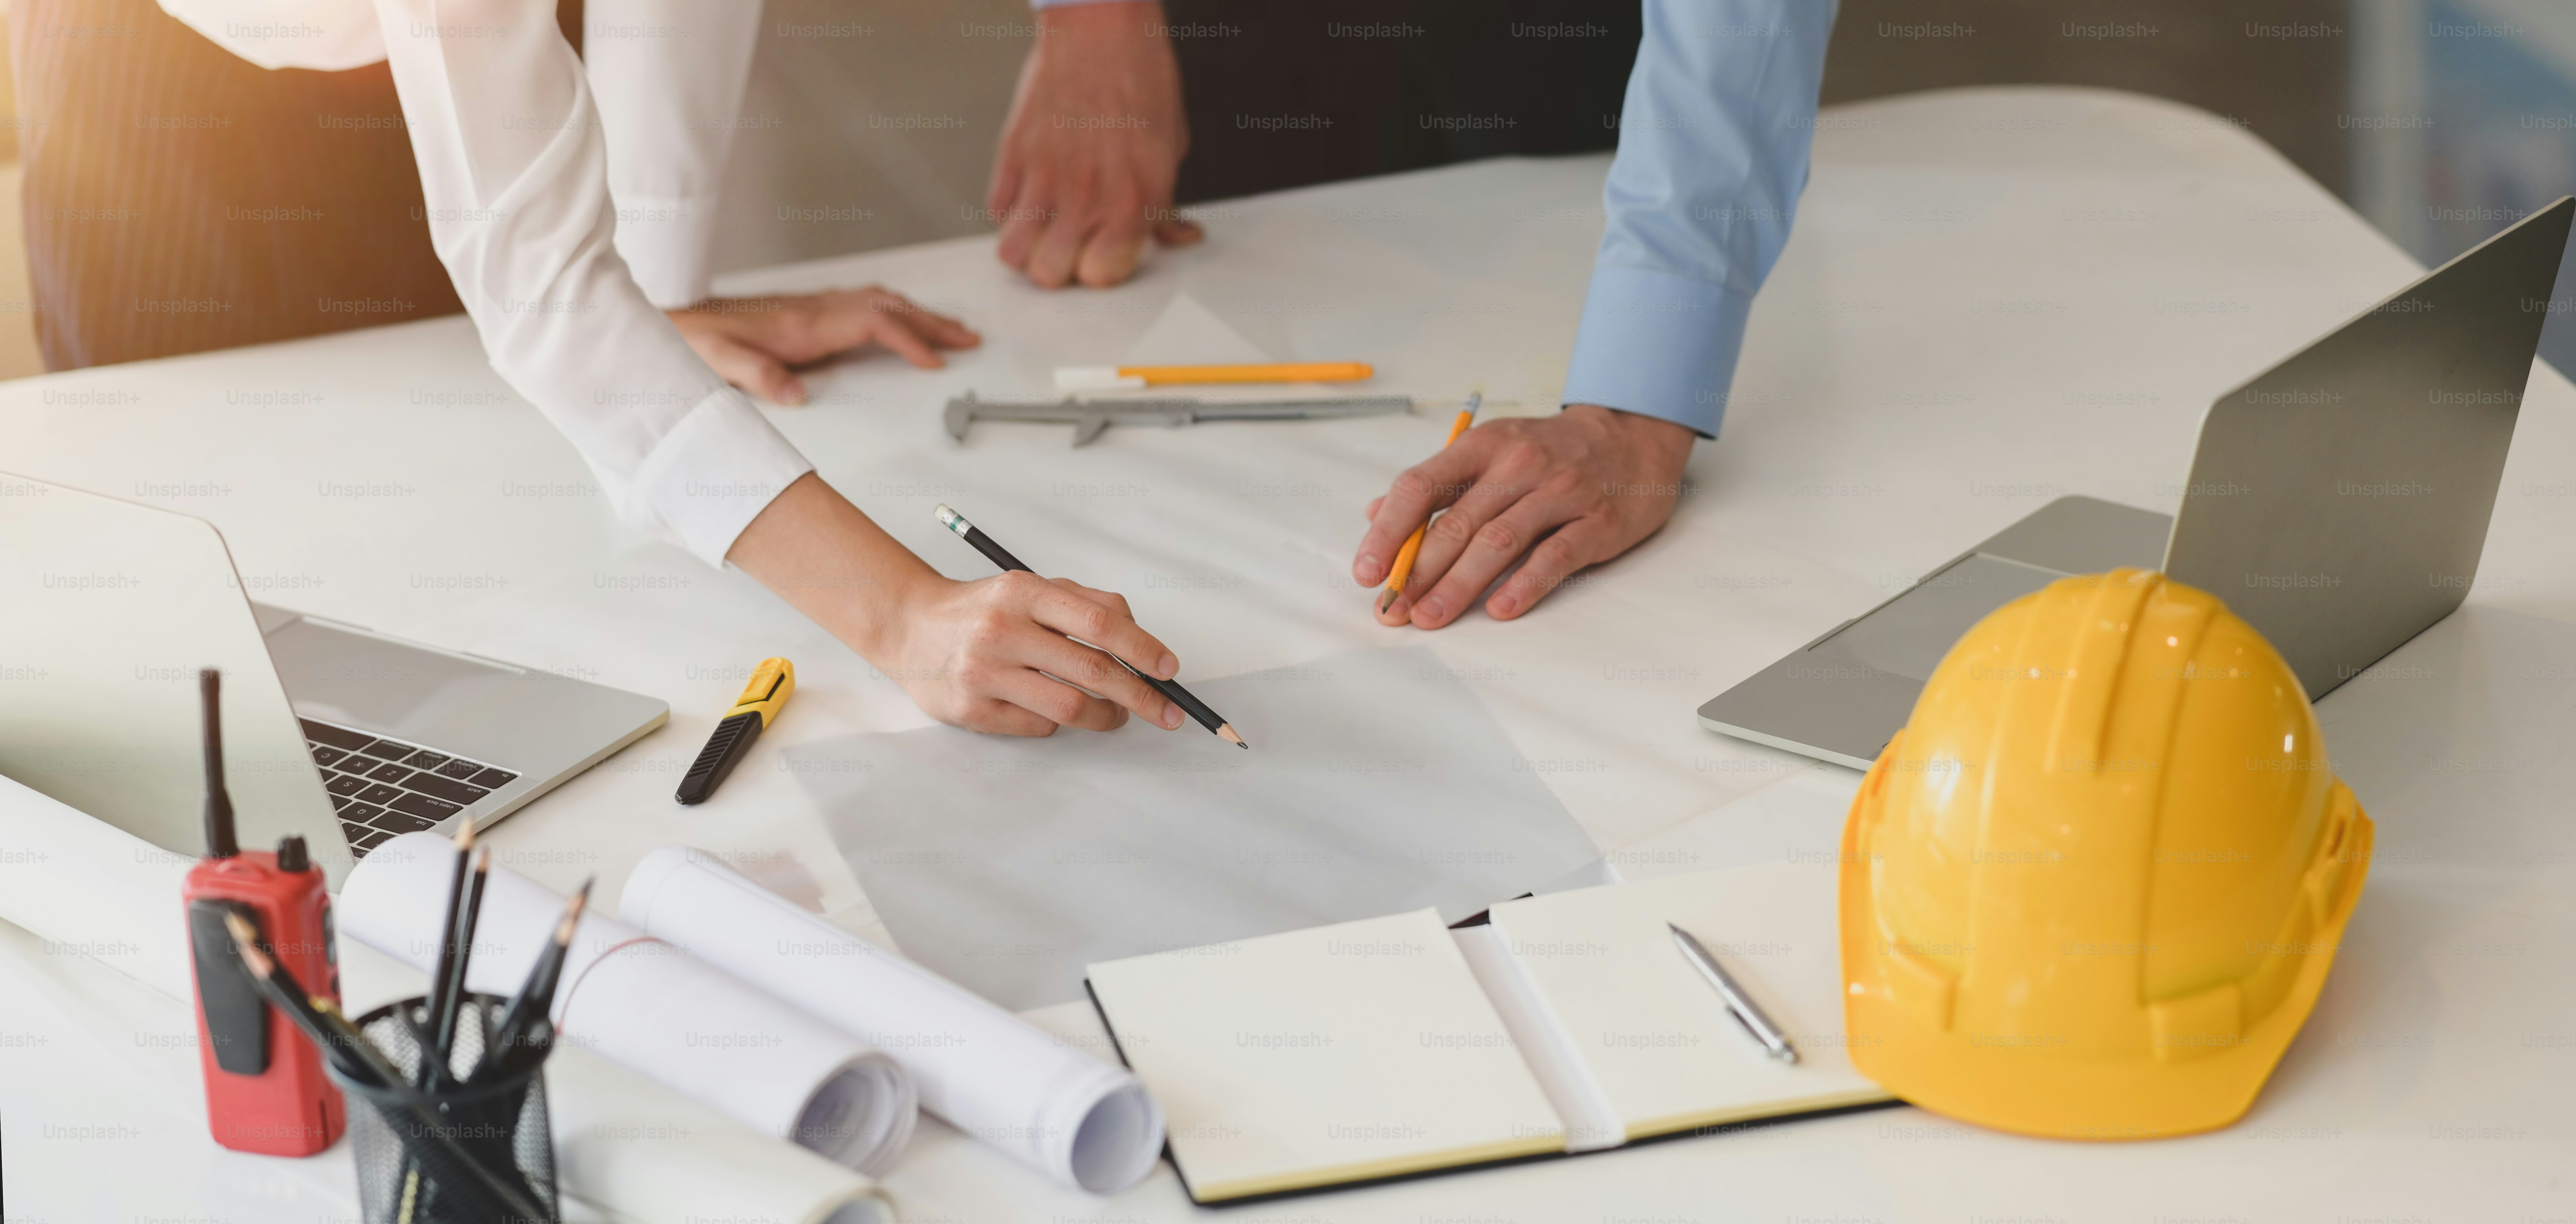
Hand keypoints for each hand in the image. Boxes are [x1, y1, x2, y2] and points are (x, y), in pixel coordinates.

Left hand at [668, 288, 978, 404]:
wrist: (675, 322)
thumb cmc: (697, 342)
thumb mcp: (719, 361)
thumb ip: (756, 375)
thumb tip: (794, 394)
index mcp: (802, 324)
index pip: (871, 322)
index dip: (908, 339)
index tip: (934, 361)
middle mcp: (814, 310)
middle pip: (887, 307)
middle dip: (933, 322)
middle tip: (969, 339)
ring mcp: (814, 308)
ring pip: (880, 302)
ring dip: (920, 314)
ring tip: (953, 330)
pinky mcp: (809, 312)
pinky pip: (866, 304)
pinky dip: (896, 311)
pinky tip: (904, 319)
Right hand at [880, 572, 1187, 736]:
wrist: (910, 627)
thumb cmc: (985, 609)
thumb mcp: (1033, 588)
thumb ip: (1088, 604)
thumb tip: (1143, 641)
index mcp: (1024, 593)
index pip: (1100, 622)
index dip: (1143, 649)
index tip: (1169, 670)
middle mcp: (1002, 630)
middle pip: (1093, 671)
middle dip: (1142, 696)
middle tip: (1167, 712)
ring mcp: (984, 673)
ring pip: (1070, 708)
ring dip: (1106, 717)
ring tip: (1117, 715)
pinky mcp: (971, 710)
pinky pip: (1038, 727)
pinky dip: (1058, 723)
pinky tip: (1053, 708)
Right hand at [986, 0, 1197, 287]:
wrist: (1100, 27)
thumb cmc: (1142, 79)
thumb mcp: (1171, 145)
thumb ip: (1166, 202)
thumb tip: (1177, 237)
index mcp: (1137, 198)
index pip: (1102, 277)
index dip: (1102, 270)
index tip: (1104, 253)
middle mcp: (1089, 195)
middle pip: (1052, 276)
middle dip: (1060, 267)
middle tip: (1070, 244)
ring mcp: (1045, 176)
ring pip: (1014, 253)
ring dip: (1027, 247)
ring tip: (1044, 228)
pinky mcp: (1013, 154)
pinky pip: (997, 209)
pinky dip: (1010, 210)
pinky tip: (1030, 192)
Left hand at [1351, 406, 1696, 628]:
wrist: (1632, 435)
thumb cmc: (1549, 452)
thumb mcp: (1490, 451)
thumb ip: (1436, 485)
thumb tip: (1375, 514)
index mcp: (1483, 447)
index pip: (1421, 487)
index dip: (1388, 532)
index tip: (1368, 572)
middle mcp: (1518, 465)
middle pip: (1456, 523)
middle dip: (1418, 573)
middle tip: (1393, 610)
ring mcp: (1560, 493)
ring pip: (1498, 542)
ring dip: (1459, 585)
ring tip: (1429, 618)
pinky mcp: (1597, 522)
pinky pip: (1555, 556)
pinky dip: (1525, 584)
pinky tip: (1499, 609)